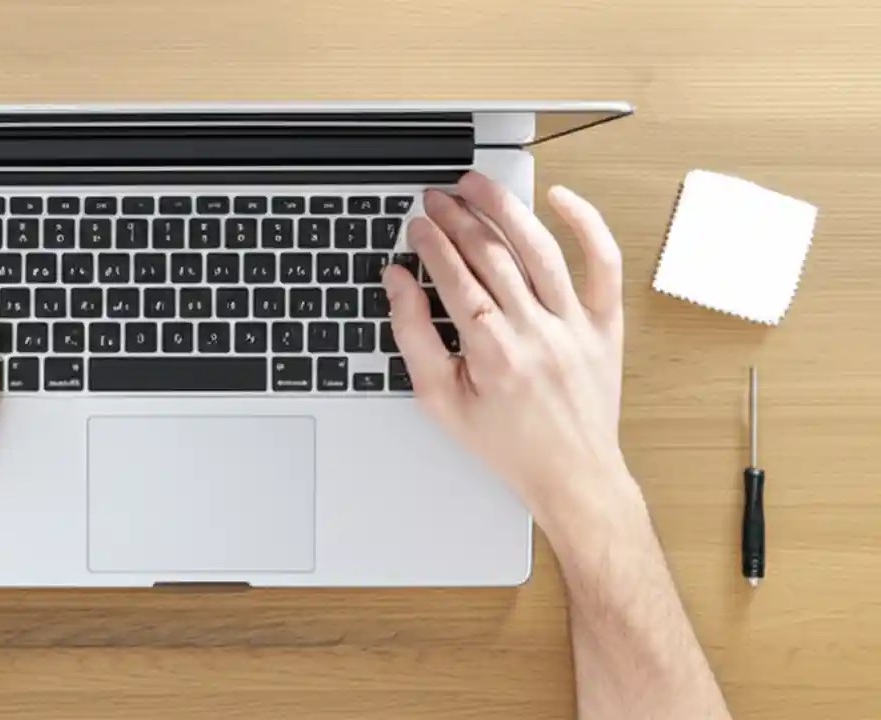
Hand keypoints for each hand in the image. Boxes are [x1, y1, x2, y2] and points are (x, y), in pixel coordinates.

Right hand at [383, 172, 630, 525]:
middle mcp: (537, 334)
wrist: (571, 474)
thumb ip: (414, 336)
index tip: (417, 224)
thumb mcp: (439, 400)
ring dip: (505, 209)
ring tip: (477, 186)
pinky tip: (561, 199)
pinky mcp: (605, 324)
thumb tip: (398, 283)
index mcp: (495, 356)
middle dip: (458, 219)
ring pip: (540, 249)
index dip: (433, 245)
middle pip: (493, 256)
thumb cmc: (505, 443)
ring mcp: (576, 326)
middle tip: (436, 198)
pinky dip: (586, 225)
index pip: (456, 280)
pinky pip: (603, 264)